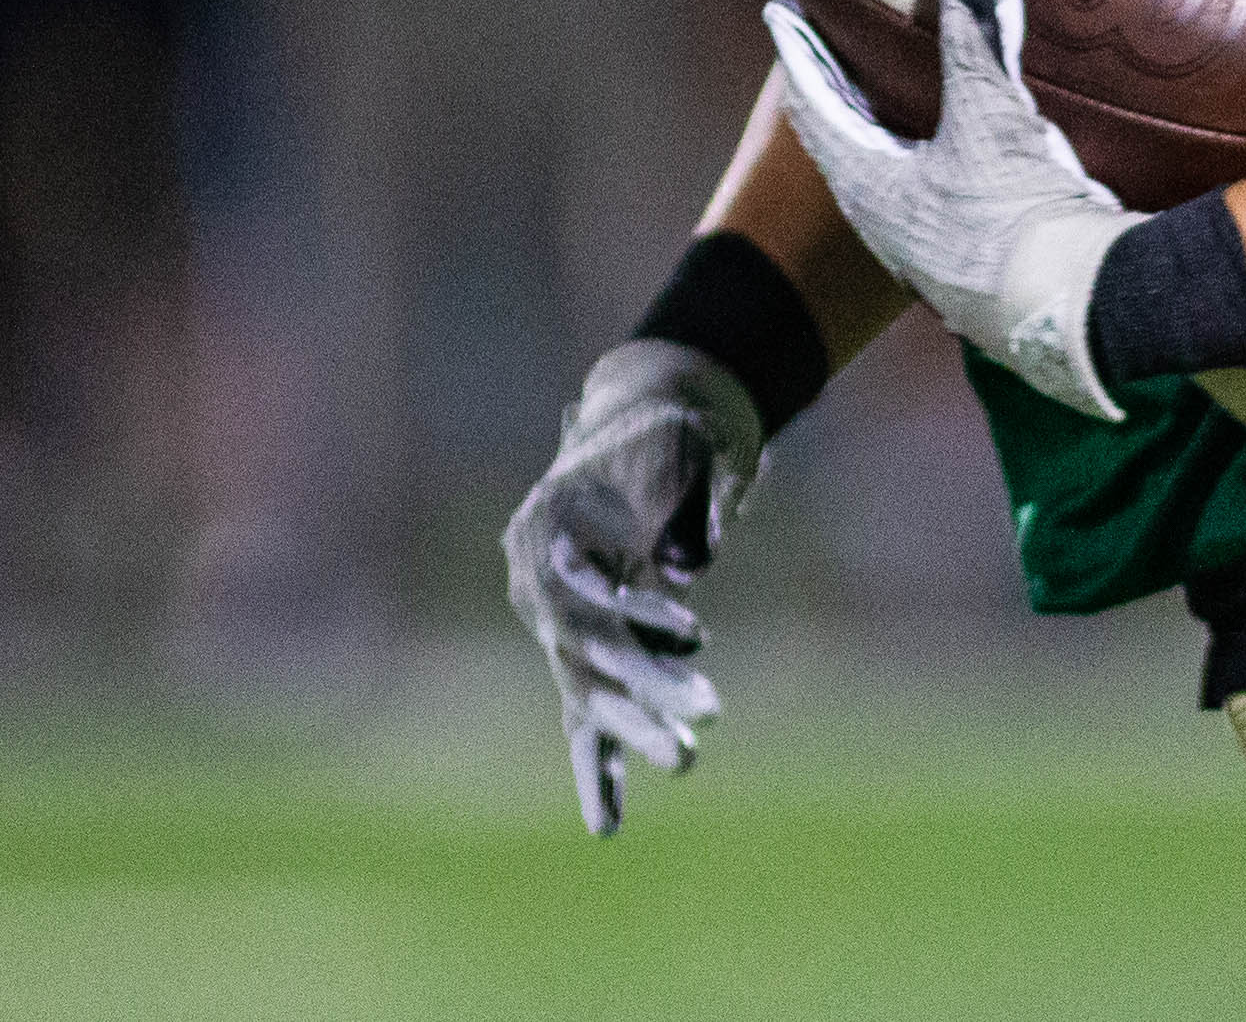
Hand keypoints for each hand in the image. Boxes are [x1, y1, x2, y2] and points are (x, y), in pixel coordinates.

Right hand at [501, 338, 760, 834]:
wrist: (651, 420)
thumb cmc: (670, 429)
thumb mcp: (688, 446)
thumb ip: (688, 501)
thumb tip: (687, 567)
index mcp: (549, 519)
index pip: (581, 586)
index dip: (632, 615)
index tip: (692, 630)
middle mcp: (538, 575)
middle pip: (586, 645)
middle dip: (646, 684)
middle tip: (707, 715)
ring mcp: (556, 616)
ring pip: (590, 687)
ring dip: (637, 726)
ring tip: (686, 759)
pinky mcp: (584, 647)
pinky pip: (582, 715)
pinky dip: (598, 767)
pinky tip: (608, 826)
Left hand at [765, 0, 1135, 420]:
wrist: (1072, 309)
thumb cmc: (1013, 215)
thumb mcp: (991, 115)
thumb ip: (978, 41)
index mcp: (868, 185)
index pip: (816, 105)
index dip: (799, 55)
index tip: (779, 18)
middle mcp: (883, 226)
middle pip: (843, 143)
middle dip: (834, 95)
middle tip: (824, 52)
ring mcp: (923, 255)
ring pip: (884, 179)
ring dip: (878, 135)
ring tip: (881, 99)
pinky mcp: (966, 271)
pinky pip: (929, 205)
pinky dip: (925, 167)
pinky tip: (950, 160)